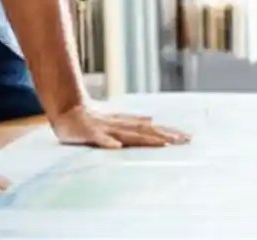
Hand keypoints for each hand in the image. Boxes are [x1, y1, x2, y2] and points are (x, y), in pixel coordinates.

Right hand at [49, 106, 190, 148]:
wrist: (67, 110)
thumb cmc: (91, 119)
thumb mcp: (115, 120)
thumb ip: (132, 121)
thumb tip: (152, 119)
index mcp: (126, 123)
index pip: (152, 129)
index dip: (170, 132)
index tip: (188, 138)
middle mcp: (120, 124)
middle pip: (147, 131)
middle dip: (167, 135)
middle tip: (186, 140)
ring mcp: (105, 129)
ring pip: (128, 134)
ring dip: (146, 139)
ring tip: (164, 144)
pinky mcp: (89, 133)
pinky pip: (99, 139)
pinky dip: (108, 142)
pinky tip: (117, 147)